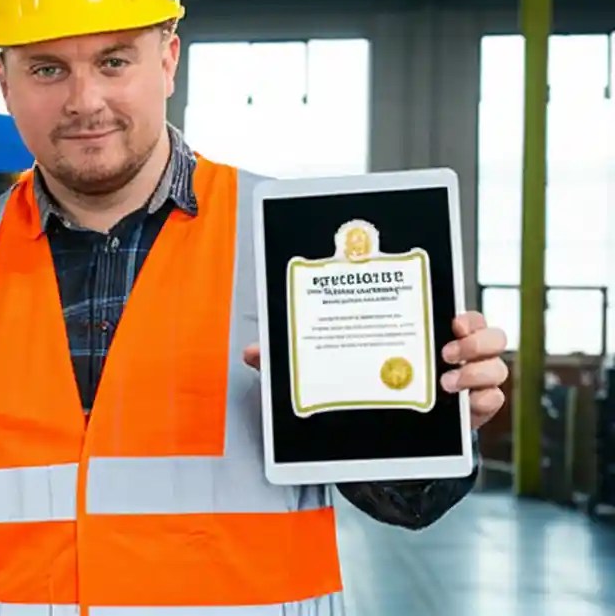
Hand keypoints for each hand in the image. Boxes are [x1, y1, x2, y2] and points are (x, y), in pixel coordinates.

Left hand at [240, 311, 507, 429]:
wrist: (379, 434)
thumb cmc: (356, 386)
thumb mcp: (326, 370)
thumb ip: (292, 360)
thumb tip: (248, 354)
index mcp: (423, 332)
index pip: (459, 312)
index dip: (464, 311)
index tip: (450, 318)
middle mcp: (452, 354)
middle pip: (489, 334)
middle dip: (477, 339)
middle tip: (445, 350)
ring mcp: (467, 383)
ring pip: (498, 365)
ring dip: (480, 370)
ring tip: (447, 381)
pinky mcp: (471, 413)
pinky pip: (494, 401)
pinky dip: (484, 400)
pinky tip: (460, 406)